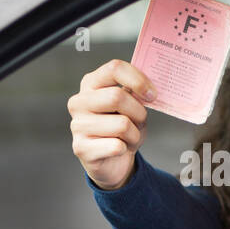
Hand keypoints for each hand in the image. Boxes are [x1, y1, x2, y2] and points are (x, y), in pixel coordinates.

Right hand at [68, 59, 155, 190]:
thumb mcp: (131, 106)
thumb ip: (135, 93)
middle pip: (117, 96)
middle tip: (140, 121)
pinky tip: (119, 149)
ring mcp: (77, 125)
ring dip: (134, 134)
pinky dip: (125, 149)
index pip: (114, 68)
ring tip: (129, 138)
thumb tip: (148, 91)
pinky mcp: (81, 148)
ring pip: (121, 124)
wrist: (111, 160)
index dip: (138, 80)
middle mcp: (79, 102)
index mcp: (91, 84)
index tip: (152, 95)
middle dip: (138, 112)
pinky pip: (116, 146)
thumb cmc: (122, 128)